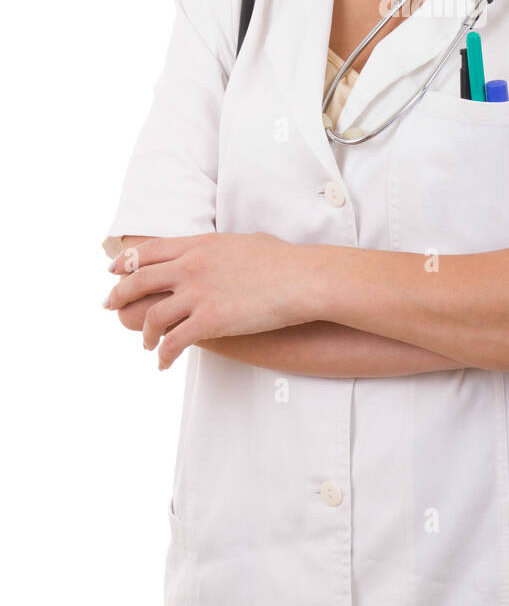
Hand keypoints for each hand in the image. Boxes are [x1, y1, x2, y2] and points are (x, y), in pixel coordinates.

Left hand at [104, 232, 318, 369]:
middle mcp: (191, 266)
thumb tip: (221, 250)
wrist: (302, 280)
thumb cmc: (284, 261)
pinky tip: (163, 363)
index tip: (114, 270)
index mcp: (199, 244)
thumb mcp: (245, 242)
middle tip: (110, 306)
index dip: (127, 261)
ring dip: (143, 333)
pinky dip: (163, 356)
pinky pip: (173, 342)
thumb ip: (221, 247)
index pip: (150, 251)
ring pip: (151, 317)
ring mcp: (198, 294)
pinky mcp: (209, 321)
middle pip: (139, 280)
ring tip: (146, 344)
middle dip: (119, 295)